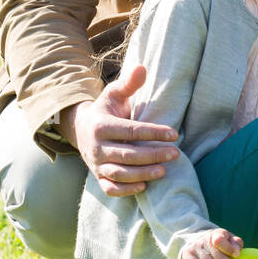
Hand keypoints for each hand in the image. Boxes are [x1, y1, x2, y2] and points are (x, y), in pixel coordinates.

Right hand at [67, 64, 178, 196]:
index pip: (131, 131)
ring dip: (141, 174)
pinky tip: (145, 186)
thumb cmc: (106, 110)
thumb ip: (128, 83)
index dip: (153, 133)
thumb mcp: (114, 94)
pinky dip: (125, 190)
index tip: (174, 134)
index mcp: (101, 126)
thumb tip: (142, 67)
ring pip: (119, 173)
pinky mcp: (98, 177)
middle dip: (152, 155)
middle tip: (175, 153)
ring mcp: (96, 164)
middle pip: (126, 154)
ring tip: (164, 171)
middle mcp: (97, 147)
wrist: (81, 129)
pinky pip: (110, 188)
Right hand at [179, 227, 242, 258]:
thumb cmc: (219, 241)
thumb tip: (237, 253)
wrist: (198, 238)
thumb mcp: (230, 239)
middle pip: (218, 257)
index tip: (236, 256)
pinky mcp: (187, 254)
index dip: (230, 250)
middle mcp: (205, 238)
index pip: (220, 241)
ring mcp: (195, 246)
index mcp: (217, 233)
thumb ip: (237, 244)